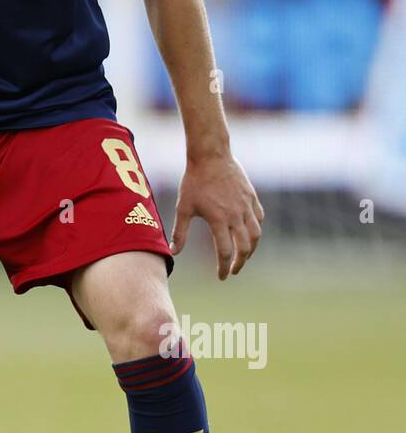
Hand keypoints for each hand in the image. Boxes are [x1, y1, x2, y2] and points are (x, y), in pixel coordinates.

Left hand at [171, 153, 263, 279]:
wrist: (211, 155)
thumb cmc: (194, 181)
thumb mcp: (184, 207)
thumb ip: (180, 232)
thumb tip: (173, 252)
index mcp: (219, 219)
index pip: (224, 252)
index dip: (223, 267)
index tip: (221, 276)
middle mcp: (236, 215)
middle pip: (244, 248)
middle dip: (240, 263)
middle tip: (233, 270)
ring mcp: (246, 205)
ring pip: (256, 235)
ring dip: (251, 249)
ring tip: (243, 256)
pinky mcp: (252, 197)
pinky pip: (259, 218)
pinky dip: (256, 230)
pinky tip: (250, 235)